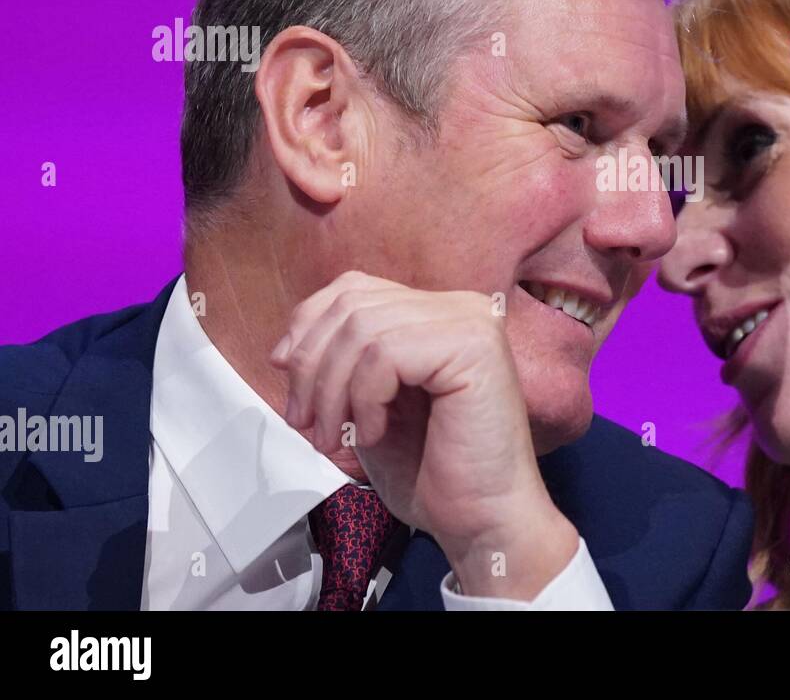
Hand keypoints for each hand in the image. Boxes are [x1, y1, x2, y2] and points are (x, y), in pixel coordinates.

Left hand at [271, 270, 578, 597]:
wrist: (482, 520)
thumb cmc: (434, 474)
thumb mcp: (369, 405)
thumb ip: (342, 364)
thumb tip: (289, 346)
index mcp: (439, 314)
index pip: (355, 288)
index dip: (309, 327)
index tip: (288, 376)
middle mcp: (461, 307)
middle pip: (352, 304)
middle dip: (312, 367)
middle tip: (307, 423)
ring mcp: (472, 323)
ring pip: (362, 329)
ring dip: (332, 391)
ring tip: (335, 436)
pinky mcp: (474, 348)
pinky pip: (385, 354)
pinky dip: (364, 398)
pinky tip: (374, 432)